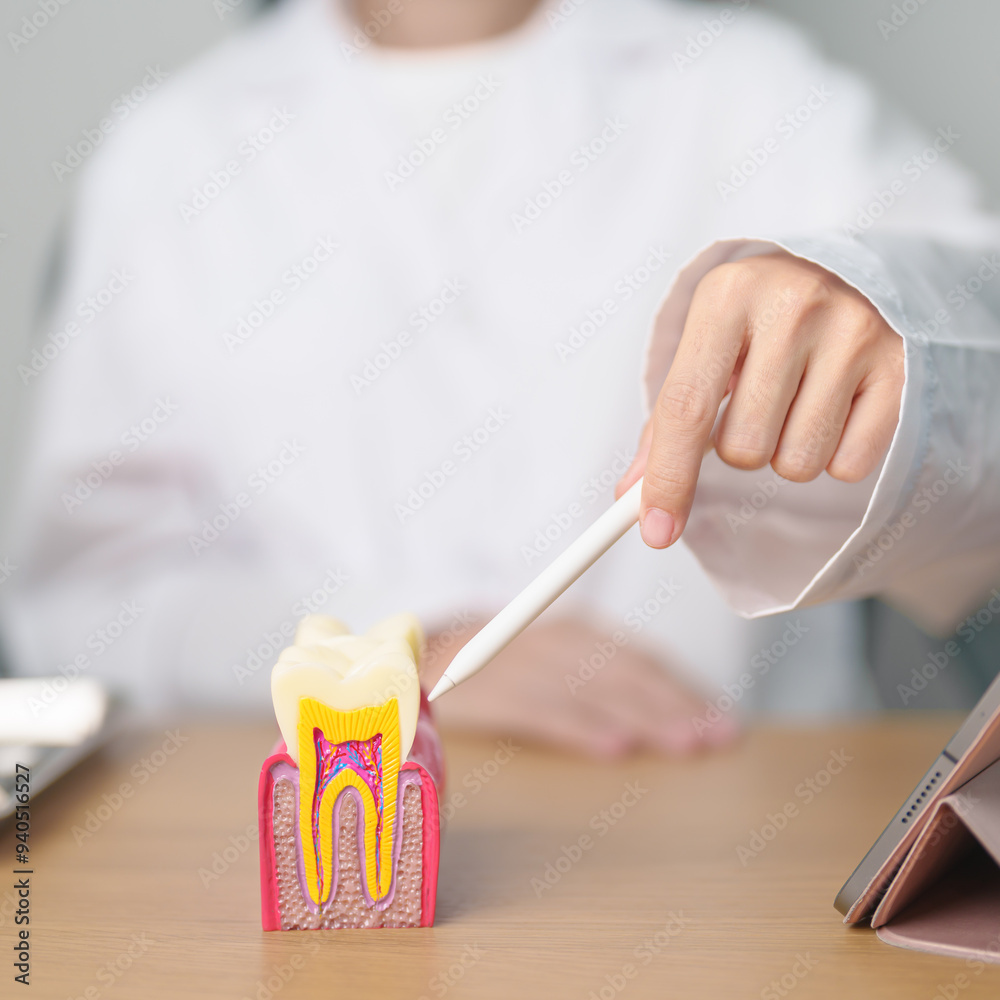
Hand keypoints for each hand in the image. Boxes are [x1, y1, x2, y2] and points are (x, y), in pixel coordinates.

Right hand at [421, 617, 737, 757]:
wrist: (415, 660)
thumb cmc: (499, 670)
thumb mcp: (553, 664)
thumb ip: (601, 681)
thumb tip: (673, 714)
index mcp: (574, 634)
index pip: (639, 660)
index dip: (682, 688)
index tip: (722, 722)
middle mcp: (552, 642)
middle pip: (623, 674)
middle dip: (675, 706)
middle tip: (716, 738)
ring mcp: (519, 664)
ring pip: (592, 691)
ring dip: (643, 717)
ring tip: (683, 745)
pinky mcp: (486, 692)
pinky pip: (541, 710)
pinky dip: (580, 727)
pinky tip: (615, 747)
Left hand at [617, 251, 904, 547]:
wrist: (842, 273)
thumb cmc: (757, 324)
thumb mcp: (704, 351)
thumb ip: (666, 426)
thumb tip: (632, 497)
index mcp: (726, 297)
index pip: (686, 408)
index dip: (668, 479)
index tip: (656, 531)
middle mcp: (792, 306)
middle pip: (743, 449)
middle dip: (740, 449)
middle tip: (758, 407)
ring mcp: (853, 330)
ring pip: (796, 463)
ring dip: (787, 453)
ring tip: (796, 404)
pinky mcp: (900, 364)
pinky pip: (849, 465)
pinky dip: (835, 456)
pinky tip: (836, 408)